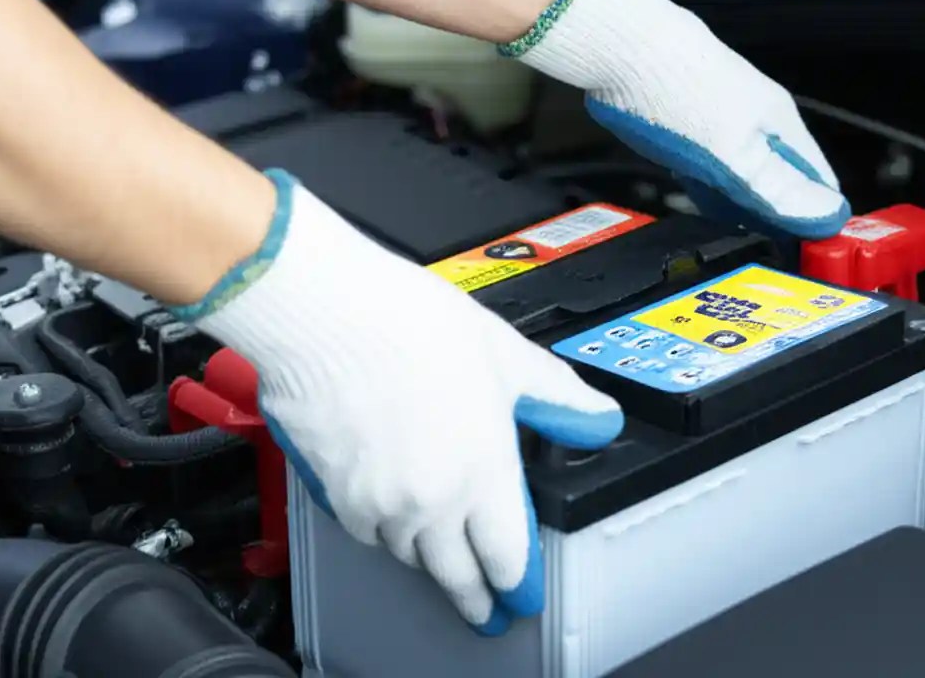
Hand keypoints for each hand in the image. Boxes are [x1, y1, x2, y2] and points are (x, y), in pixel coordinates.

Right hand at [175, 170, 623, 634]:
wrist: (324, 313)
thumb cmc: (406, 324)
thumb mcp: (505, 355)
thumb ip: (557, 398)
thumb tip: (600, 420)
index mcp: (483, 472)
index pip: (507, 557)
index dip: (517, 583)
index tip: (520, 597)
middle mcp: (431, 502)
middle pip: (456, 575)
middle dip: (474, 597)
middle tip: (483, 612)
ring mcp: (378, 504)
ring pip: (408, 554)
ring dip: (428, 557)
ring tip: (439, 554)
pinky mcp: (334, 494)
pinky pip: (366, 530)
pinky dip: (382, 527)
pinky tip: (390, 508)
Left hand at [507, 0, 849, 238]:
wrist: (620, 49)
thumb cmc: (677, 85)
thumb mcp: (735, 151)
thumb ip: (777, 187)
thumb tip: (825, 216)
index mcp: (778, 125)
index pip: (817, 181)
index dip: (817, 218)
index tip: (810, 253)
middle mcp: (754, 123)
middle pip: (780, 182)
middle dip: (777, 217)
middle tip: (771, 253)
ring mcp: (719, 125)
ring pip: (743, 178)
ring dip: (742, 208)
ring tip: (741, 239)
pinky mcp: (686, 130)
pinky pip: (708, 170)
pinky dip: (709, 193)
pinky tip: (703, 207)